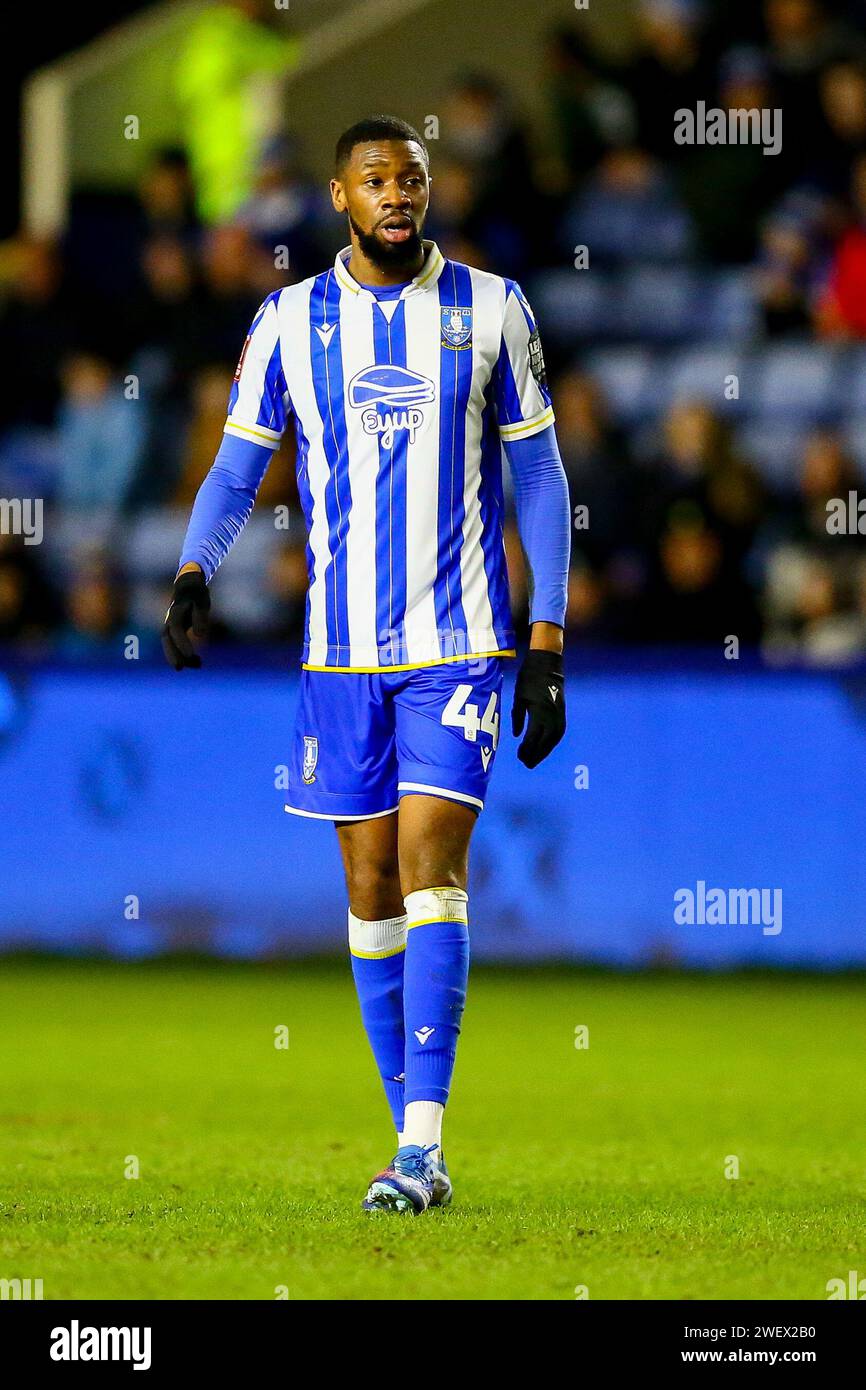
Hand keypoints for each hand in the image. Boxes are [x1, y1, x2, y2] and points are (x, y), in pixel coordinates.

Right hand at [162, 569, 210, 669]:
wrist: (188, 586)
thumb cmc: (196, 593)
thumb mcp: (202, 601)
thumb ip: (201, 616)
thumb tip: (201, 635)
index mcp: (175, 613)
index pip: (175, 630)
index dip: (181, 643)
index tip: (190, 655)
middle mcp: (170, 621)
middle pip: (167, 640)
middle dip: (172, 654)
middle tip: (179, 668)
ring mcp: (171, 626)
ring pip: (171, 644)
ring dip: (180, 656)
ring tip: (198, 665)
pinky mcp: (176, 631)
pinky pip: (176, 645)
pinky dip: (185, 654)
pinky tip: (197, 661)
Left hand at [511, 648, 564, 767]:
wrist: (548, 664)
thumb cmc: (529, 679)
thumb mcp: (518, 698)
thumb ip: (517, 718)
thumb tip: (516, 735)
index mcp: (539, 713)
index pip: (532, 738)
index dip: (526, 749)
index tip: (519, 757)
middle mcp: (551, 716)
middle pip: (545, 742)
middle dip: (536, 755)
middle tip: (527, 764)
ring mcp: (559, 715)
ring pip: (554, 739)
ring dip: (545, 751)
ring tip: (536, 759)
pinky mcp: (562, 712)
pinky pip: (558, 732)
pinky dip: (551, 742)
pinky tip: (545, 747)